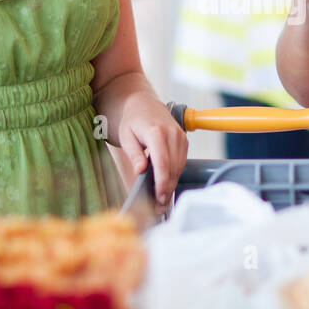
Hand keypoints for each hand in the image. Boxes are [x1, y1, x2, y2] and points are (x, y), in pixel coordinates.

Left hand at [117, 93, 188, 215]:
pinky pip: (182, 161)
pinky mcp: (183, 140)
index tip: (158, 197)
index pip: (163, 163)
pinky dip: (175, 174)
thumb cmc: (130, 120)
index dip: (162, 183)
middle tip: (158, 206)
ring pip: (180, 166)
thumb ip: (134, 154)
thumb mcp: (125, 136)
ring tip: (162, 200)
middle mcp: (172, 134)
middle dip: (167, 188)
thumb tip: (141, 171)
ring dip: (172, 183)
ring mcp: (180, 136)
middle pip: (173, 168)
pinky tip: (166, 185)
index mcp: (156, 132)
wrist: (141, 103)